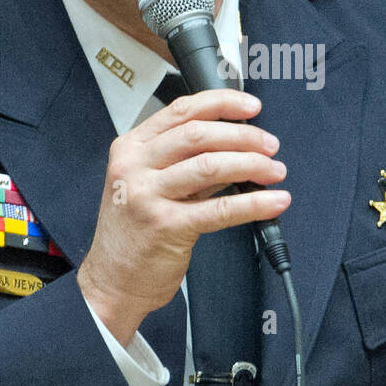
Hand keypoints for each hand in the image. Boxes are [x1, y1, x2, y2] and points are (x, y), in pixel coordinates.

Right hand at [78, 89, 289, 345]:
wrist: (111, 282)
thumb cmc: (132, 234)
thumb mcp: (145, 184)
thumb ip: (182, 161)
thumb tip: (234, 143)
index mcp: (130, 148)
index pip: (181, 111)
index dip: (222, 103)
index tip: (251, 106)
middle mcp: (134, 167)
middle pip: (199, 134)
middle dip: (244, 136)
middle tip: (270, 145)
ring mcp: (147, 196)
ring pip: (210, 166)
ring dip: (252, 165)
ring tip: (274, 171)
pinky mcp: (165, 226)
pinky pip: (219, 209)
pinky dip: (253, 203)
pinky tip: (273, 202)